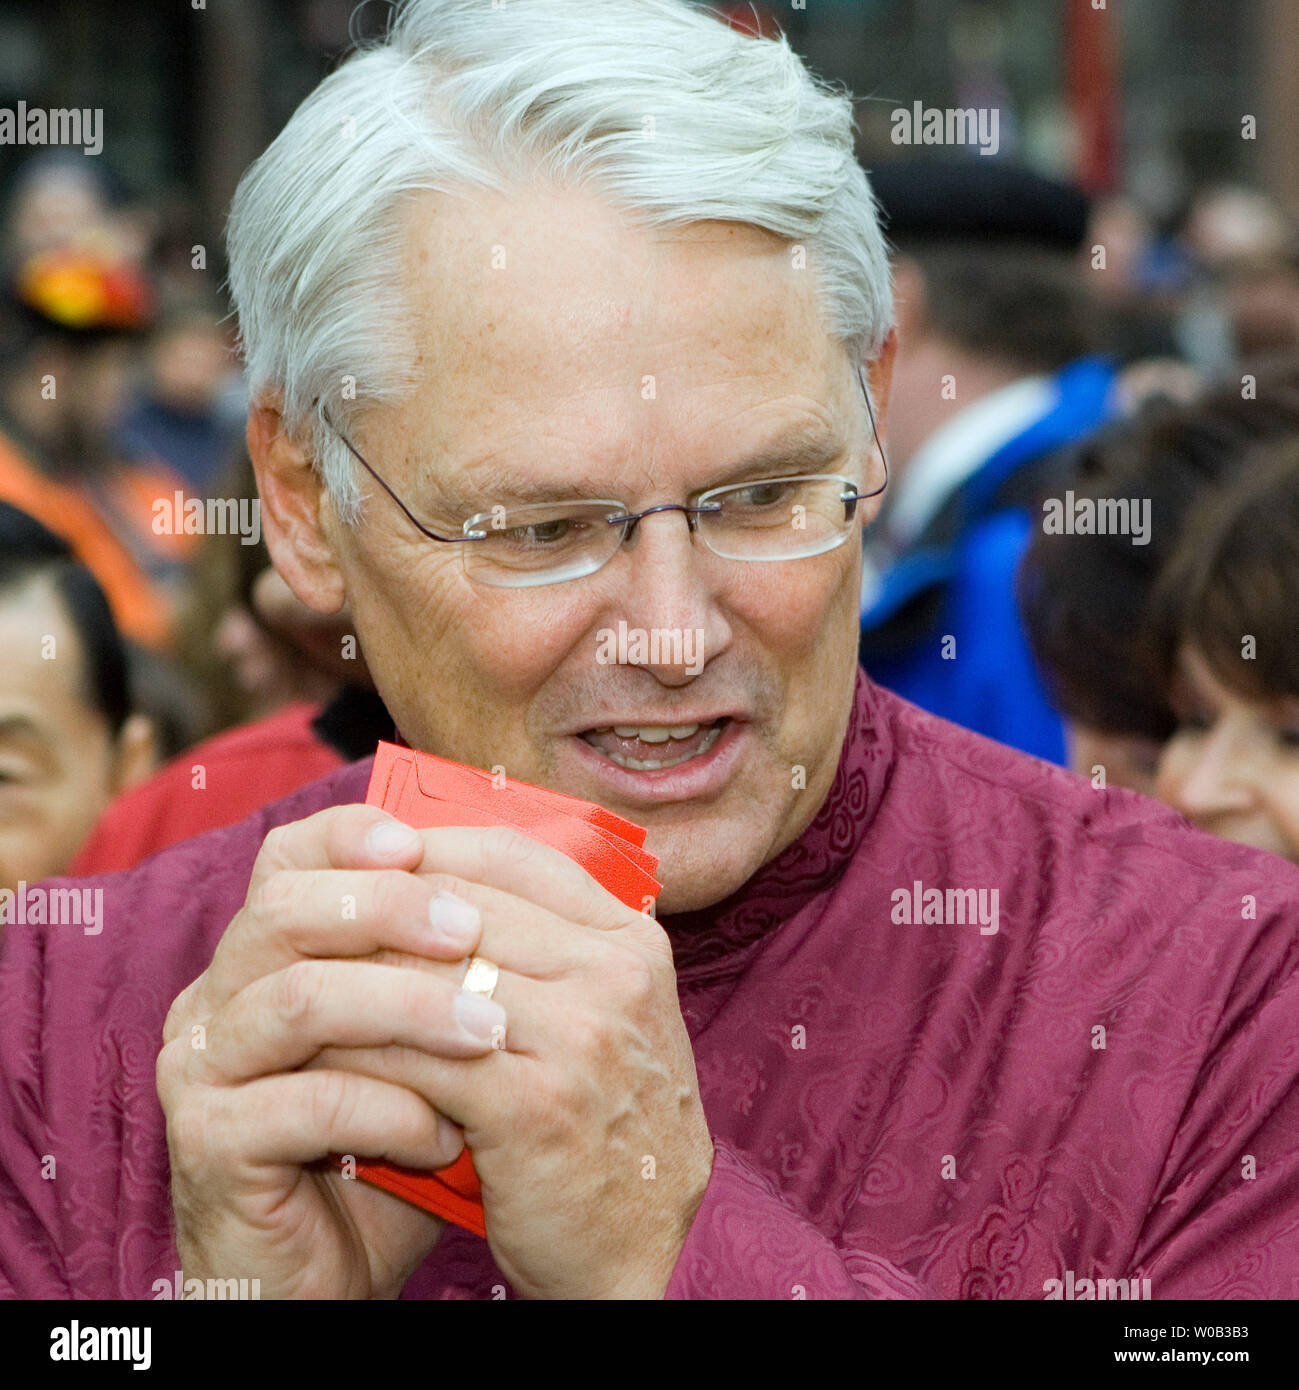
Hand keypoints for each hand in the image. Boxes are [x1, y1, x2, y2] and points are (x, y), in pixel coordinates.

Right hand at [156, 806, 499, 1297]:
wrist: (337, 1275)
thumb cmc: (392, 1144)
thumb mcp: (426, 1040)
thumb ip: (448, 963)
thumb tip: (530, 873)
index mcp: (265, 954)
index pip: (287, 858)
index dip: (349, 837)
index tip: (422, 845)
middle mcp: (216, 997)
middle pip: (284, 908)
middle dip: (390, 909)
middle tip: (474, 931)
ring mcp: (202, 1069)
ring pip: (300, 998)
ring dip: (408, 1008)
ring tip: (491, 1035)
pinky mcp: (208, 1143)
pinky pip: (303, 1102)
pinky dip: (390, 1109)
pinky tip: (448, 1135)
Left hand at [313, 825, 714, 1299]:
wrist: (652, 1251)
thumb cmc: (608, 1129)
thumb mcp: (604, 1019)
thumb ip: (547, 950)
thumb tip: (436, 887)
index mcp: (631, 940)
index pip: (513, 853)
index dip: (429, 850)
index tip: (370, 868)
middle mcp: (616, 973)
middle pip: (463, 904)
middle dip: (379, 914)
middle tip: (310, 924)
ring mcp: (582, 1035)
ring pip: (432, 973)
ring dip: (358, 979)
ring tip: (302, 985)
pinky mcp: (536, 1104)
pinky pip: (421, 1053)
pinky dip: (365, 1051)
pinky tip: (324, 1056)